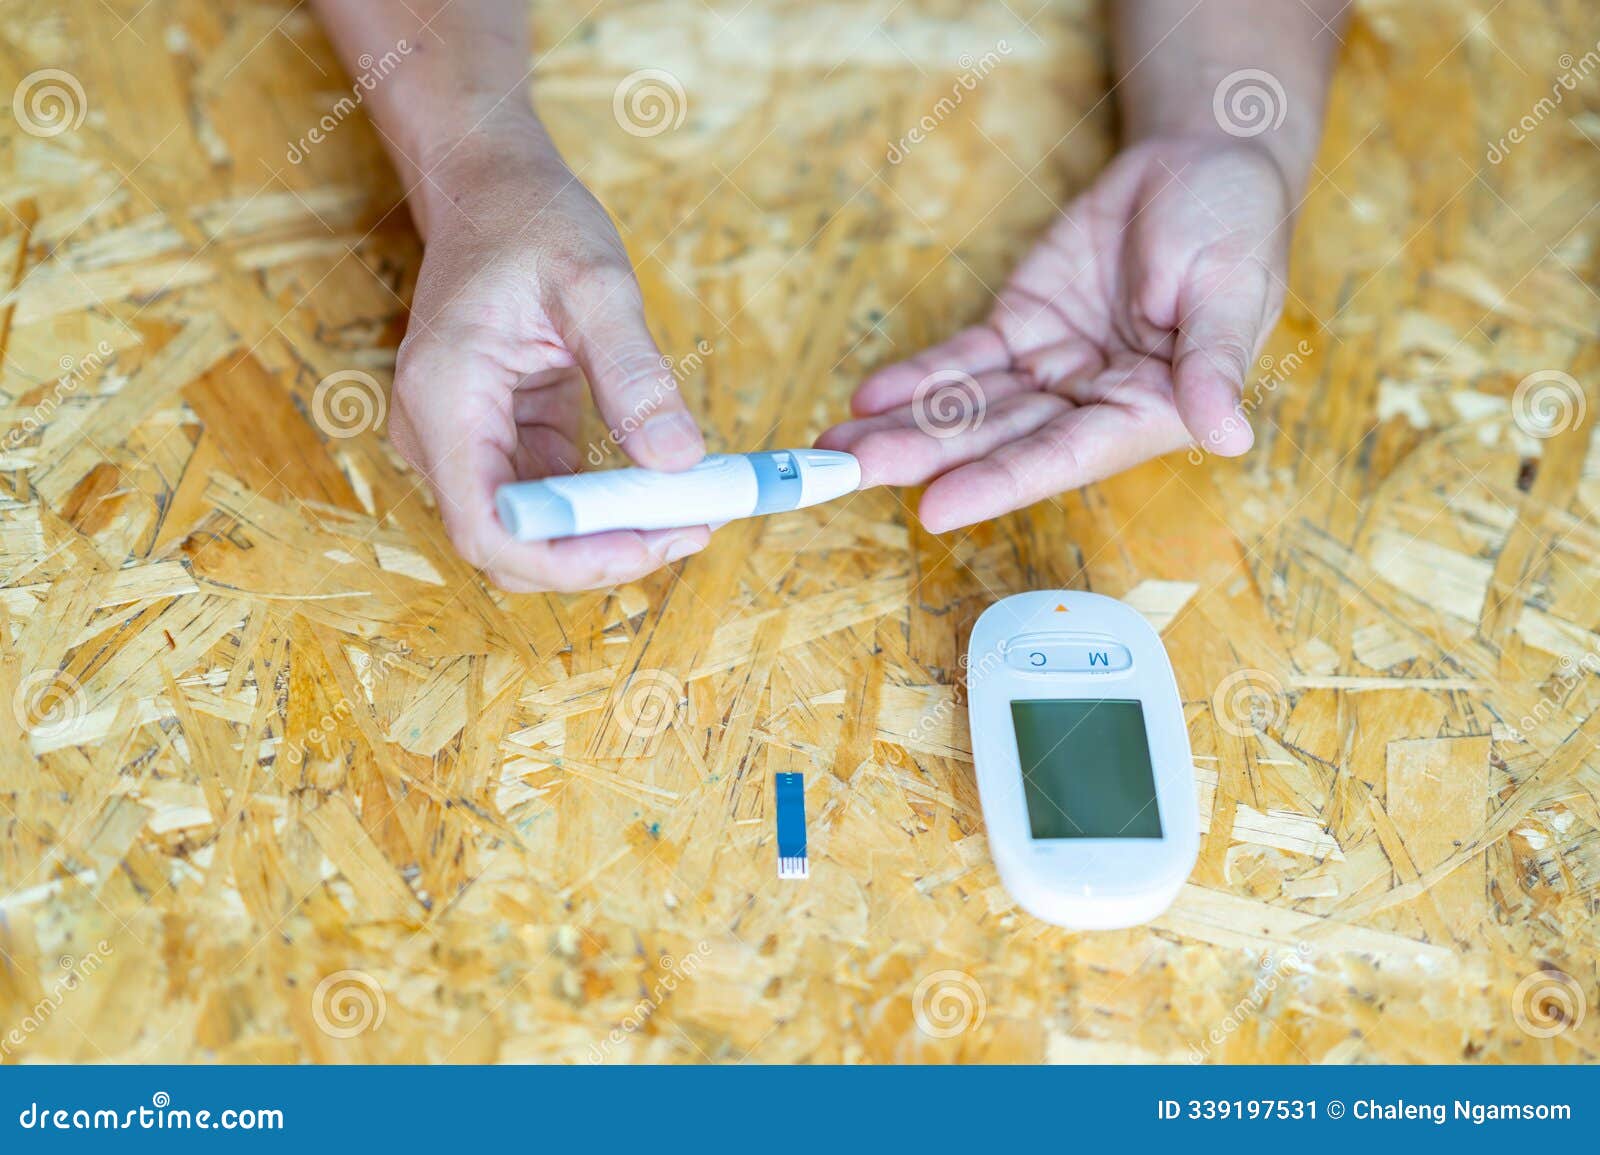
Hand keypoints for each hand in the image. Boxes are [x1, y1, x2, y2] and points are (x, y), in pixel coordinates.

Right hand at [387, 115, 709, 591]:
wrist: (490, 188)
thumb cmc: (530, 221)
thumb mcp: (595, 284)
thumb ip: (634, 375)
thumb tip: (680, 463)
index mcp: (445, 399)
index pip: (489, 529)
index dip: (569, 560)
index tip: (653, 543)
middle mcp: (438, 435)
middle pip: (510, 545)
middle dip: (599, 554)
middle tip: (692, 527)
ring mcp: (463, 442)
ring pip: (532, 531)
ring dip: (608, 534)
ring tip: (692, 507)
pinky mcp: (497, 439)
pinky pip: (549, 498)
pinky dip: (605, 504)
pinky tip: (663, 485)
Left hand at [818, 136, 1292, 531]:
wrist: (1200, 164)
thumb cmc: (1236, 227)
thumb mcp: (1234, 291)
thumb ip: (1215, 366)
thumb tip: (1229, 438)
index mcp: (1148, 412)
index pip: (1062, 458)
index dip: (998, 483)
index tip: (934, 508)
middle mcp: (1090, 404)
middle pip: (995, 439)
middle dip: (921, 456)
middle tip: (847, 473)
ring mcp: (1049, 369)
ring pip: (967, 407)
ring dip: (901, 428)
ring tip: (833, 449)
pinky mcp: (1019, 329)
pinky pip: (960, 360)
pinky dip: (914, 379)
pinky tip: (866, 400)